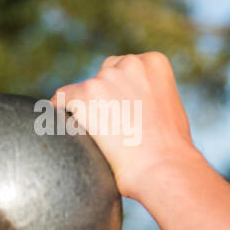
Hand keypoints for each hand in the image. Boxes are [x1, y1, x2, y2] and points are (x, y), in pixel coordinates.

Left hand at [50, 52, 197, 200]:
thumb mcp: (168, 109)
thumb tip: (130, 105)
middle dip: (105, 95)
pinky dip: (59, 110)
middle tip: (109, 125)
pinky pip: (62, 97)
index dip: (122, 91)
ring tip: (95, 136)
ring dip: (87, 108)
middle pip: (105, 73)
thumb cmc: (171, 149)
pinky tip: (58, 125)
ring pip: (85, 89)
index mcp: (154, 62)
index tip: (121, 110)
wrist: (162, 167)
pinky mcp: (85, 94)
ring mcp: (106, 78)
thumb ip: (150, 96)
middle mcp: (130, 63)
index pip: (127, 68)